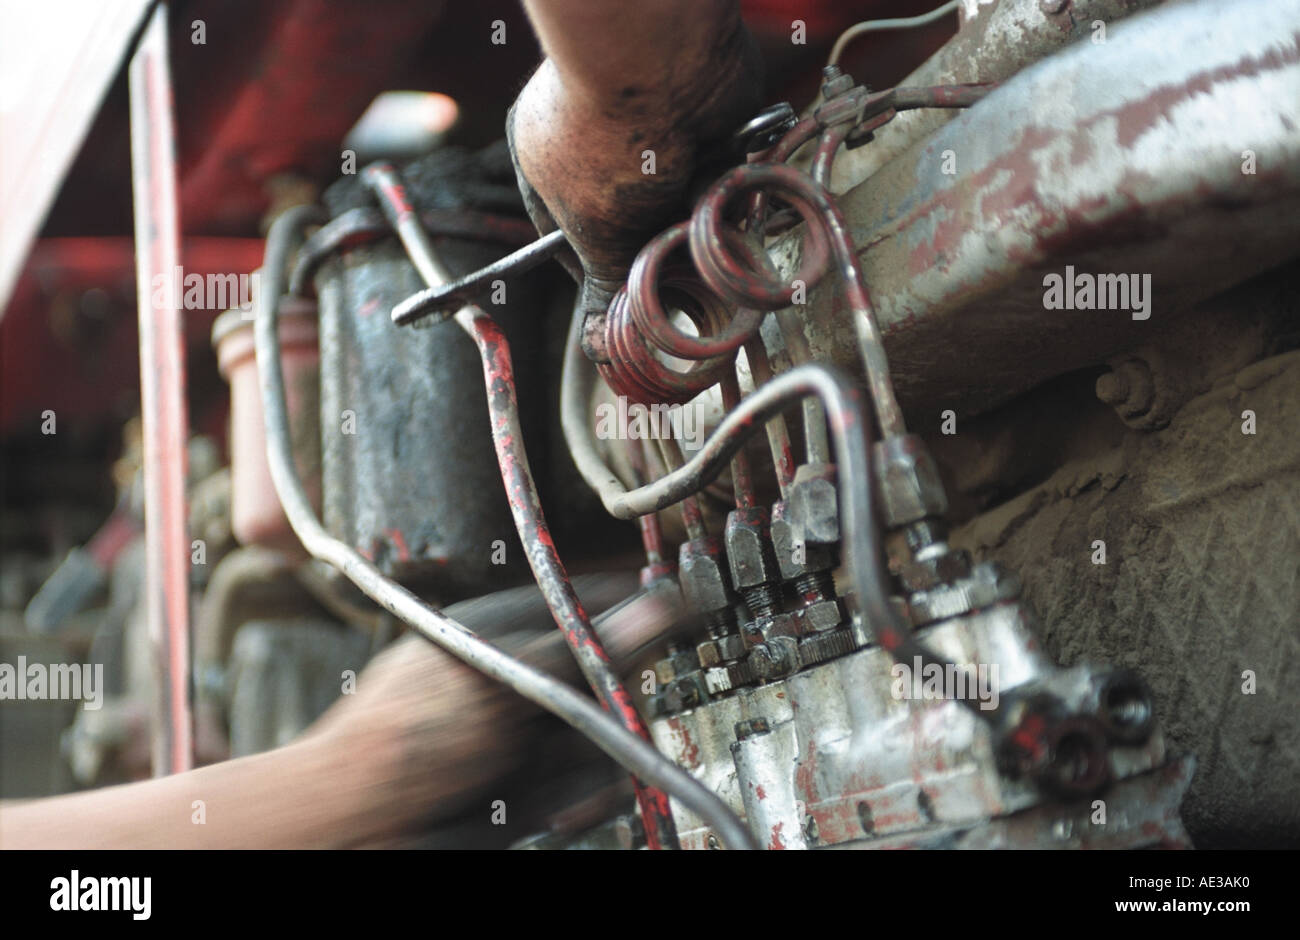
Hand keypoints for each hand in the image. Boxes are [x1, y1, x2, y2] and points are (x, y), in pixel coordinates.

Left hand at [306, 575, 687, 839]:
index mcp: (497, 631)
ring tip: (565, 794)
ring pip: (595, 736)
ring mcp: (518, 733)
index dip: (631, 606)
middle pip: (600, 678)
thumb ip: (581, 644)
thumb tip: (651, 604)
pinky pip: (579, 784)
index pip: (581, 602)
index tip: (677, 607)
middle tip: (618, 721)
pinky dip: (578, 801)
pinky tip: (556, 813)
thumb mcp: (501, 679)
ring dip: (592, 769)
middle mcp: (513, 678)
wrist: (355, 821)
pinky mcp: (522, 782)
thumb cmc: (399, 738)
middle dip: (610, 708)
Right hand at [507, 1, 761, 326]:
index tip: (619, 304)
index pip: (568, 233)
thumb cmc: (607, 143)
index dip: (597, 272)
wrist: (667, 67)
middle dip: (655, 250)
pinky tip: (727, 205)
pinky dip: (729, 196)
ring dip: (694, 226)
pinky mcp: (710, 119)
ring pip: (682, 202)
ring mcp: (660, 127)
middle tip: (673, 276)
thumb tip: (592, 341)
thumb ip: (602, 281)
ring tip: (697, 235)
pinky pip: (723, 176)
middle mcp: (602, 140)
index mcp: (549, 155)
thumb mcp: (595, 229)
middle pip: (633, 220)